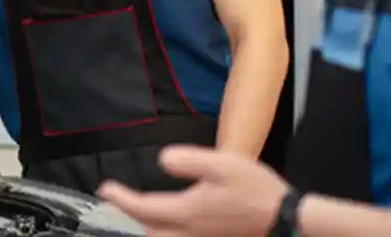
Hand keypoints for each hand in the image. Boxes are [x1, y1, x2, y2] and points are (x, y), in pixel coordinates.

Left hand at [97, 145, 289, 236]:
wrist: (286, 219)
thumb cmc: (255, 189)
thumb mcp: (221, 163)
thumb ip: (188, 160)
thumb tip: (162, 160)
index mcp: (187, 212)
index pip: (143, 208)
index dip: (121, 199)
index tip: (105, 188)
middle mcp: (190, 233)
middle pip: (150, 231)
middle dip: (132, 216)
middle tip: (118, 198)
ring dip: (149, 227)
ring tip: (140, 210)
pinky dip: (166, 233)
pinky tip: (169, 223)